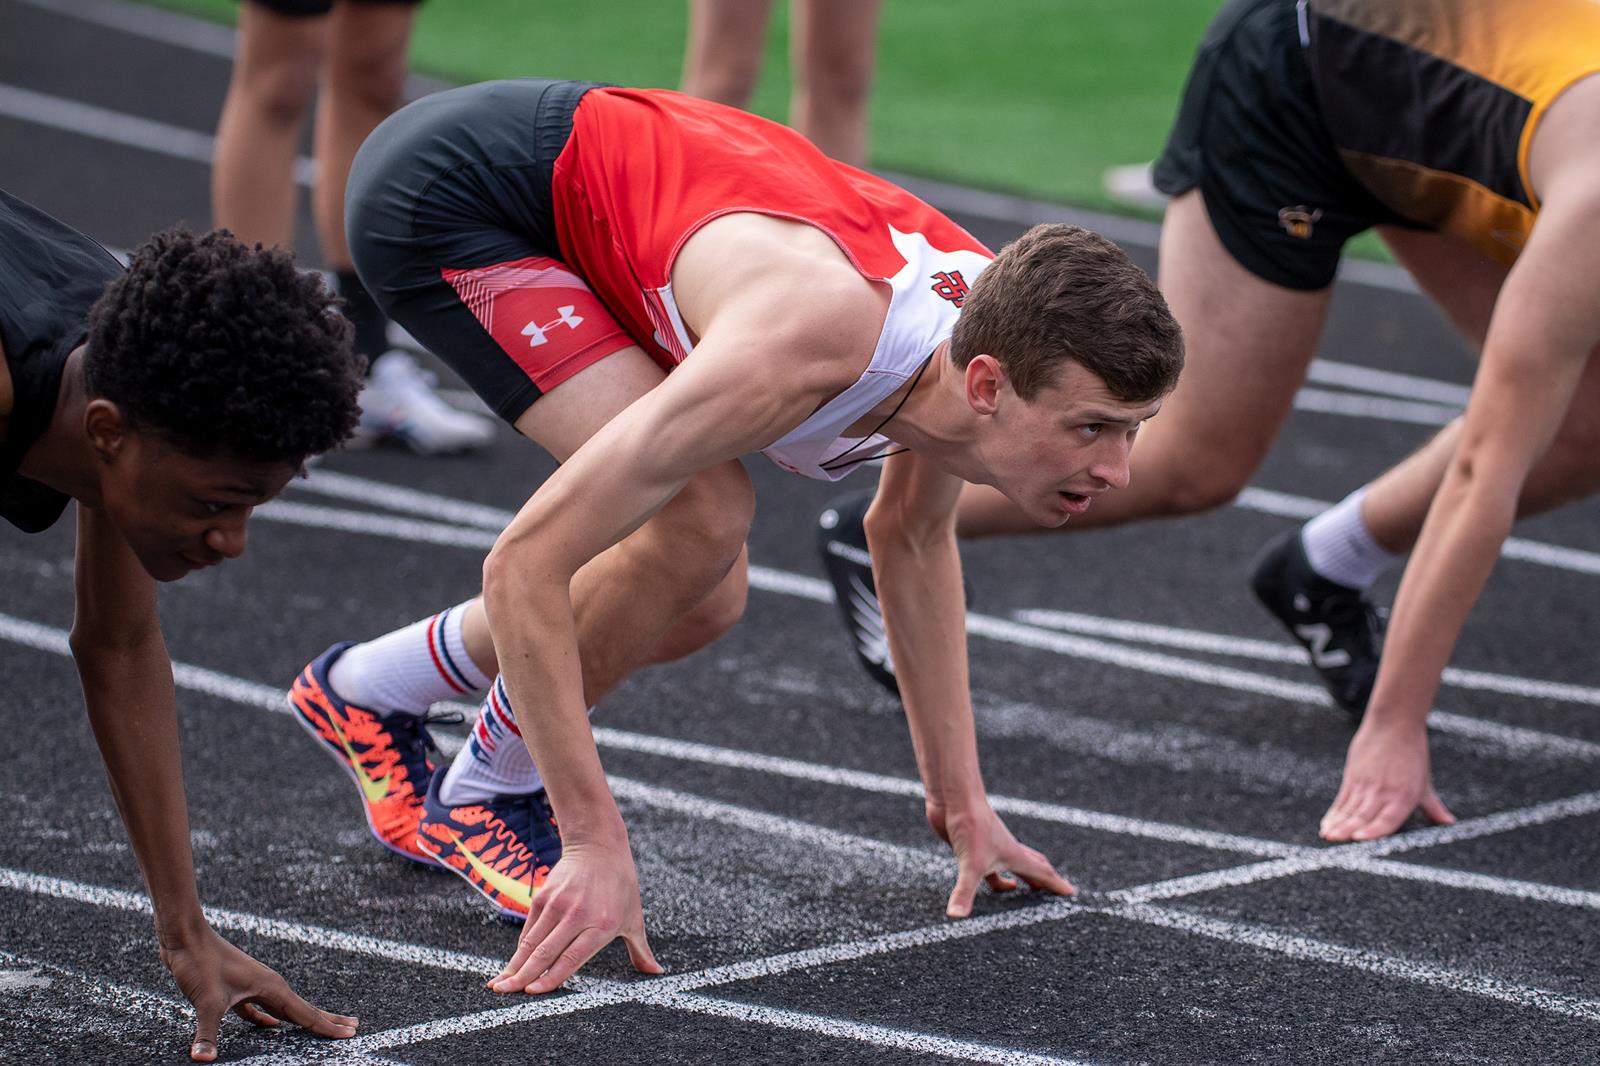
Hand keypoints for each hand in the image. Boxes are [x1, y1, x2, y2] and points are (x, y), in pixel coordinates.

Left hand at [159, 925, 356, 1060]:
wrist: (185, 936)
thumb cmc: (200, 962)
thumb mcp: (206, 1001)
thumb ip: (207, 1032)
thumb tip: (203, 1059)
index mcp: (270, 987)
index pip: (306, 1013)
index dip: (328, 1026)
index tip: (350, 1034)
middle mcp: (267, 985)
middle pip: (303, 1008)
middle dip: (327, 1019)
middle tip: (352, 1026)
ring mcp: (253, 986)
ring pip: (284, 1008)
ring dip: (300, 1019)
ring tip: (318, 1025)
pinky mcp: (236, 989)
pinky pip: (260, 1009)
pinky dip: (268, 1020)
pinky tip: (270, 1028)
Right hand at [489, 843, 662, 994]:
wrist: (599, 846)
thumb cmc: (621, 886)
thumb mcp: (634, 918)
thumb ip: (641, 950)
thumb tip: (656, 974)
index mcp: (602, 924)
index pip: (572, 957)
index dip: (551, 977)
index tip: (532, 993)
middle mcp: (578, 914)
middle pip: (545, 952)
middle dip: (523, 977)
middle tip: (505, 994)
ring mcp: (558, 904)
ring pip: (531, 942)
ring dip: (514, 965)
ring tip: (499, 985)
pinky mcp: (543, 896)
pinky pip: (529, 929)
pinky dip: (519, 949)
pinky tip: (511, 965)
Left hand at [927, 800, 1075, 917]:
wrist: (955, 797)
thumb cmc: (971, 824)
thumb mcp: (970, 863)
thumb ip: (965, 892)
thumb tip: (955, 915)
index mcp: (1014, 855)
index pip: (1042, 873)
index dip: (1056, 884)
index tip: (1070, 893)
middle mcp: (1004, 851)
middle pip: (1029, 868)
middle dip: (1040, 881)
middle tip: (1049, 893)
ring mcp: (988, 847)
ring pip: (1005, 867)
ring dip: (1012, 879)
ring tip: (1015, 891)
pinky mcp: (971, 845)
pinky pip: (983, 865)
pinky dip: (986, 874)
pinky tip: (979, 880)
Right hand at [1320, 719, 1455, 841]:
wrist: (1393, 725)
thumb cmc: (1412, 753)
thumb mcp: (1424, 783)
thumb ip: (1433, 807)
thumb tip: (1448, 823)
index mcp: (1403, 796)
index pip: (1387, 819)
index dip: (1372, 831)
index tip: (1359, 839)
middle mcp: (1383, 792)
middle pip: (1363, 816)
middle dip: (1347, 830)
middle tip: (1334, 841)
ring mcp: (1365, 784)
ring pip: (1349, 809)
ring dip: (1337, 824)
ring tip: (1328, 836)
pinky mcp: (1353, 777)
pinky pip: (1342, 800)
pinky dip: (1334, 813)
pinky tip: (1327, 824)